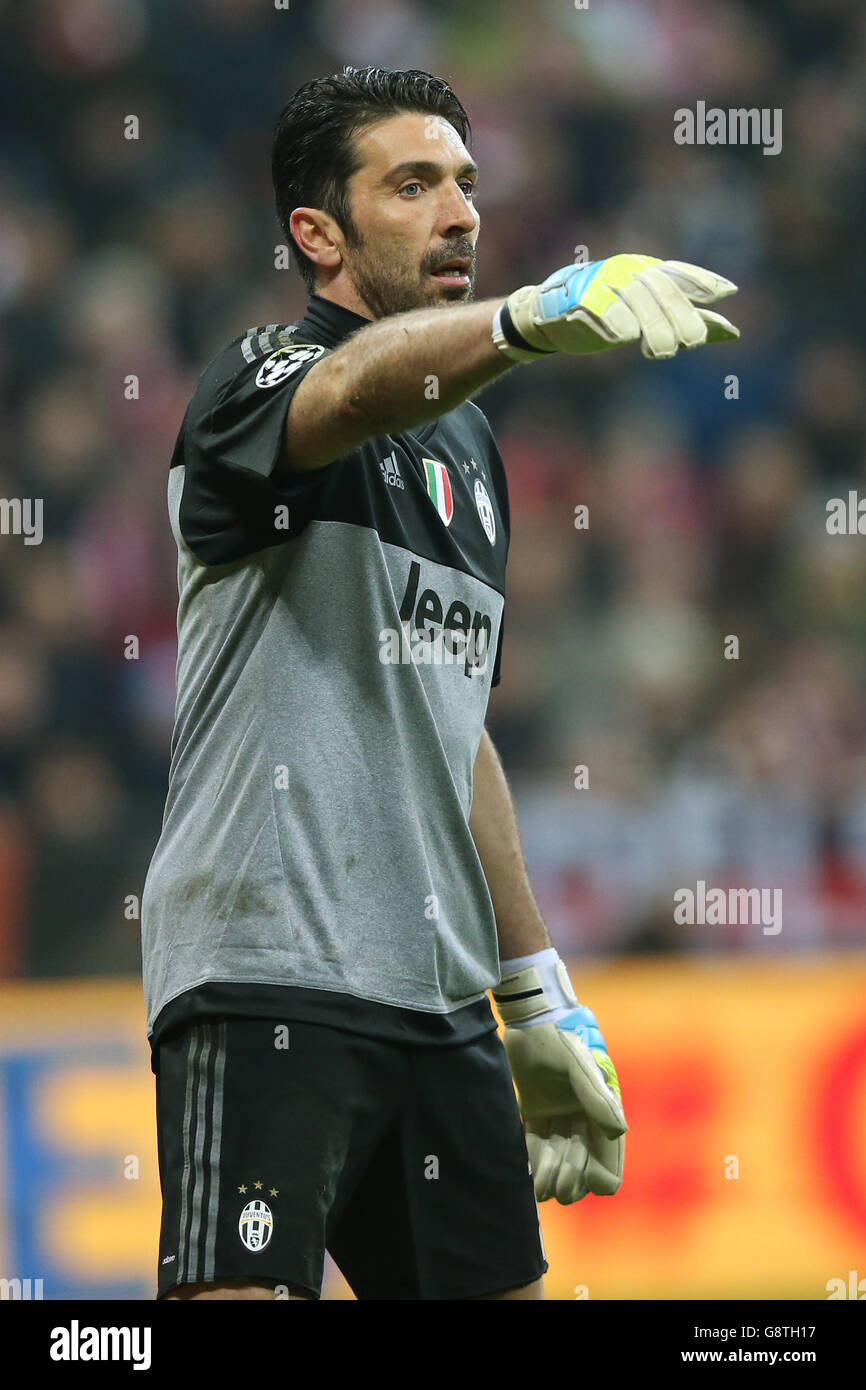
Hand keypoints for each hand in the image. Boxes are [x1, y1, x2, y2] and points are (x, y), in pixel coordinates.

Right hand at [494, 253, 738, 361]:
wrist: (545, 317)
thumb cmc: (605, 314)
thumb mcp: (649, 316)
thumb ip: (688, 320)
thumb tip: (734, 332)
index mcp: (645, 271)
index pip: (678, 274)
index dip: (702, 280)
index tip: (727, 291)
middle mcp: (626, 272)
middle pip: (661, 291)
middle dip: (679, 316)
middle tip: (691, 343)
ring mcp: (601, 284)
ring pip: (635, 301)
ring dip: (652, 328)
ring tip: (661, 352)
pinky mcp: (579, 300)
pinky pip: (602, 310)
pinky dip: (616, 324)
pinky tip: (623, 338)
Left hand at [503, 1005, 625, 1203]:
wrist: (528, 1018)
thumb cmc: (558, 1036)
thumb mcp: (578, 1064)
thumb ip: (596, 1096)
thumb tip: (619, 1131)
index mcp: (602, 1104)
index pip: (609, 1147)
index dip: (604, 1170)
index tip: (594, 1185)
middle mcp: (583, 1112)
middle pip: (583, 1157)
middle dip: (574, 1177)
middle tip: (561, 1193)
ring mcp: (560, 1112)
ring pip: (559, 1153)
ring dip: (553, 1174)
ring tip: (543, 1192)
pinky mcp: (536, 1109)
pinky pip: (537, 1141)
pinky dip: (535, 1159)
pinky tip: (531, 1178)